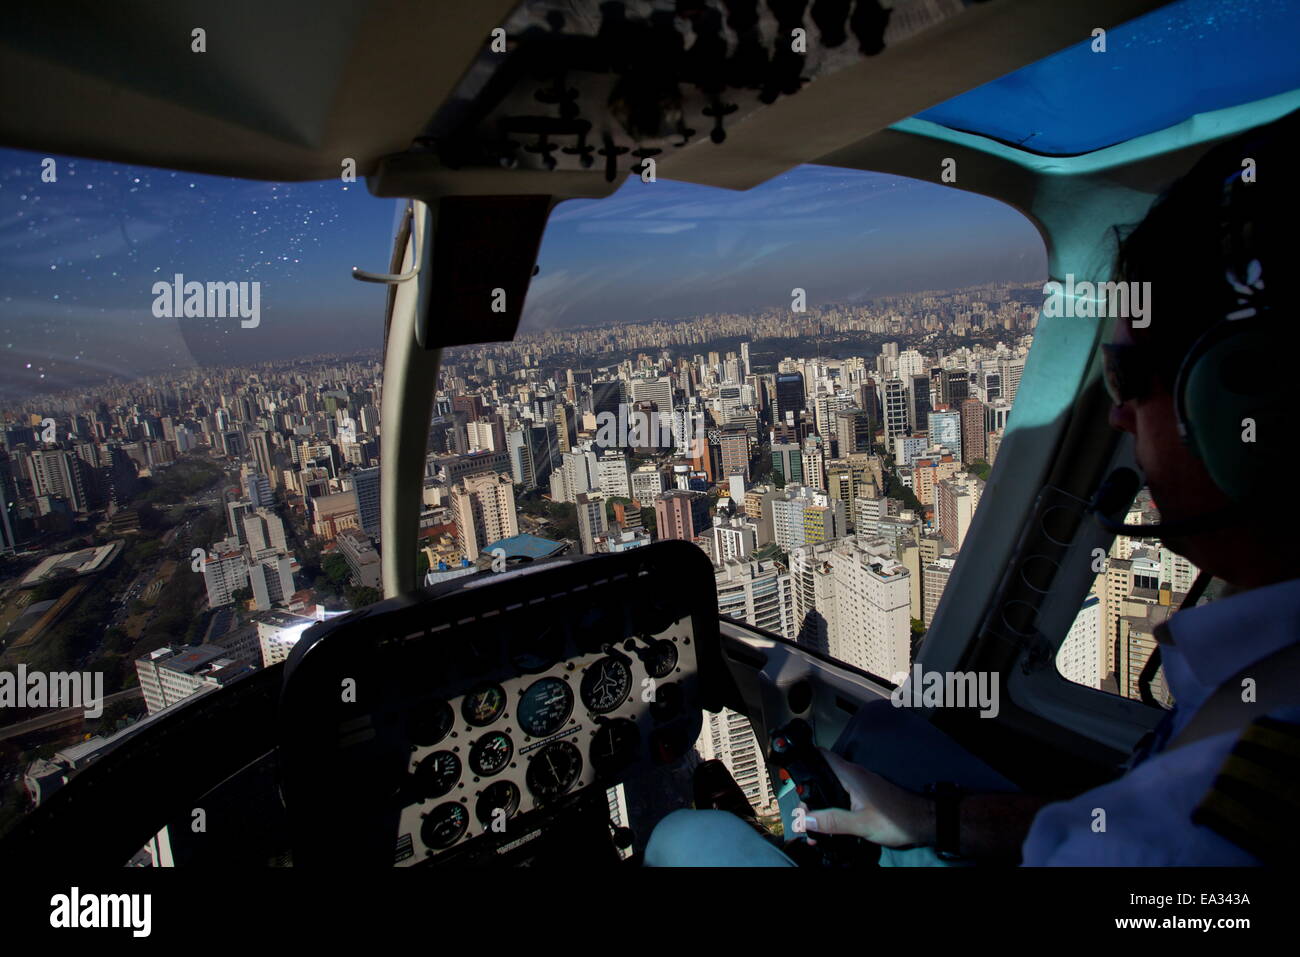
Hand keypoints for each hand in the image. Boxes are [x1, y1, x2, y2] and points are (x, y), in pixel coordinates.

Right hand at [799, 749, 933, 847]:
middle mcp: (854, 775)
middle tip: (802, 814)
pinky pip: (842, 795)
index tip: (791, 773)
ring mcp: (861, 784)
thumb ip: (832, 821)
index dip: (804, 758)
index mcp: (850, 775)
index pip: (822, 756)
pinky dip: (833, 807)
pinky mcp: (866, 794)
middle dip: (809, 793)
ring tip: (813, 824)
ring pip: (832, 787)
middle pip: (823, 775)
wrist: (922, 822)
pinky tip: (830, 823)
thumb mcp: (861, 824)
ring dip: (821, 803)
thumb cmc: (896, 819)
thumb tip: (805, 819)